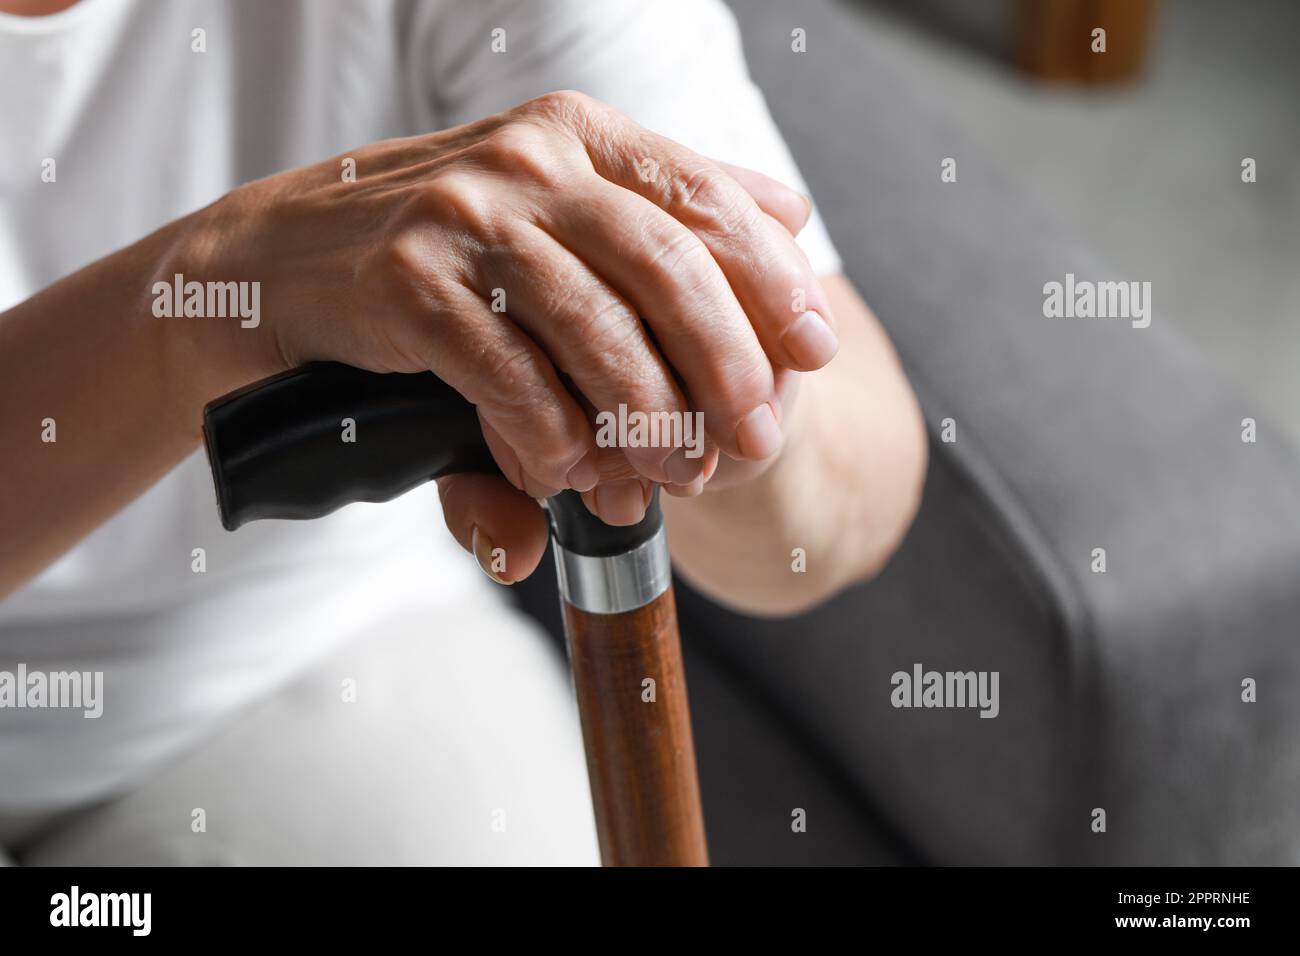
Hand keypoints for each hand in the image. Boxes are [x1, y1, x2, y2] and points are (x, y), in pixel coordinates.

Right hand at [169, 90, 835, 578]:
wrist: (280, 260)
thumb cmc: (444, 249)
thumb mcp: (556, 205)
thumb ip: (667, 209)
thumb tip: (796, 209)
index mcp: (576, 133)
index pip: (703, 195)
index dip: (771, 276)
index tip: (815, 348)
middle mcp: (526, 159)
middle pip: (663, 261)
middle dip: (723, 361)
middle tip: (753, 436)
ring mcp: (461, 215)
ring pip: (591, 322)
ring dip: (645, 415)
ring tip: (673, 474)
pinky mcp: (405, 283)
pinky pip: (507, 371)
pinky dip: (550, 434)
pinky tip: (568, 472)